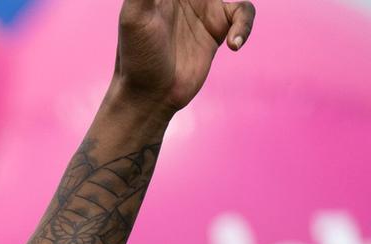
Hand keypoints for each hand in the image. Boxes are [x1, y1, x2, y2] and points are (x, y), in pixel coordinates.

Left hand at [113, 0, 256, 112]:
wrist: (149, 96)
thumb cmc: (136, 57)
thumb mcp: (136, 17)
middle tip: (220, 2)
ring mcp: (203, 10)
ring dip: (240, 11)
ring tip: (232, 30)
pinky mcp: (218, 29)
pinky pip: (244, 14)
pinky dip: (245, 26)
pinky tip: (233, 45)